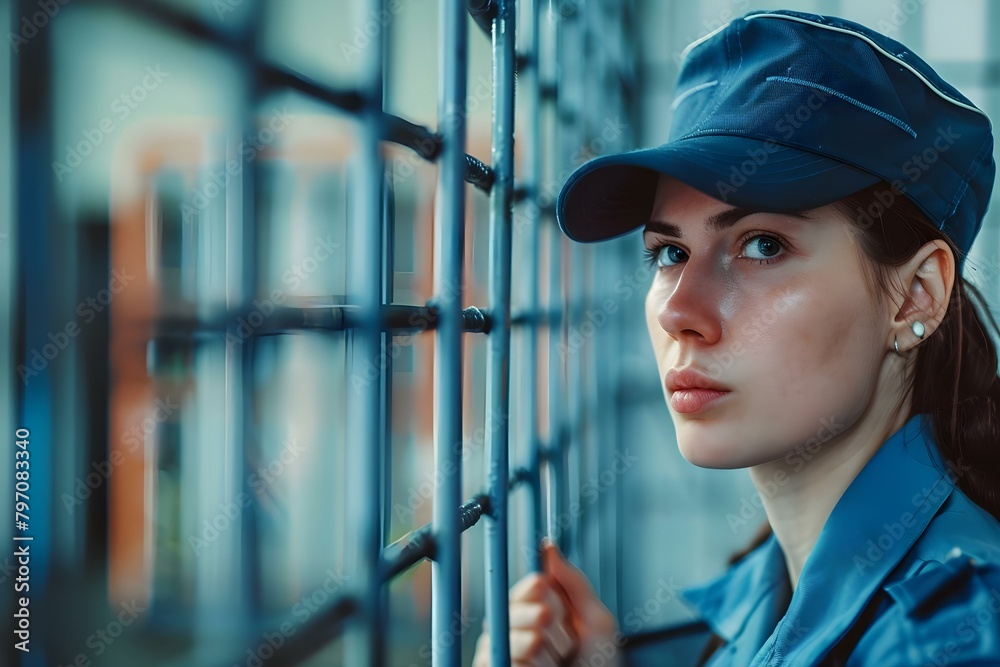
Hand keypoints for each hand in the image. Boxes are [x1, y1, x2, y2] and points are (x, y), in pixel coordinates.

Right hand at [471, 539, 623, 665]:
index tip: (550, 596)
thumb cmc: (598, 665)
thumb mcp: (596, 621)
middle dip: (548, 624)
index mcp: (538, 610)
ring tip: (558, 663)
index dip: (538, 589)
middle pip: (516, 608)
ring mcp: (503, 652)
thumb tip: (549, 547)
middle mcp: (515, 628)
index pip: (527, 586)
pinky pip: (507, 660)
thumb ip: (574, 583)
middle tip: (566, 642)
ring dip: (545, 652)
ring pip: (514, 636)